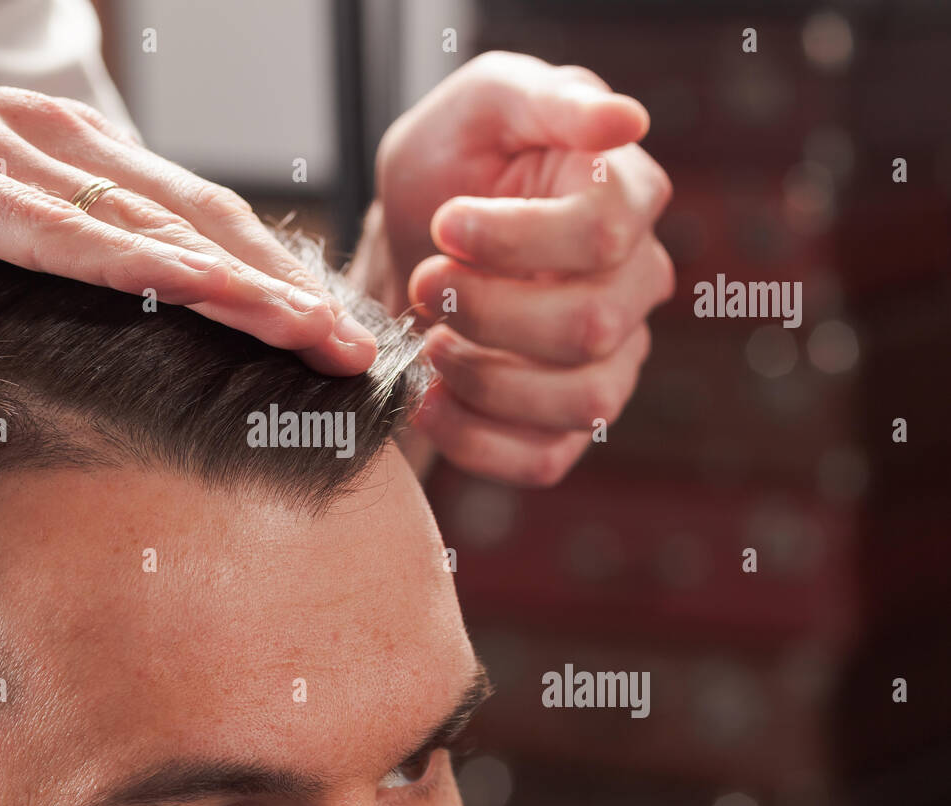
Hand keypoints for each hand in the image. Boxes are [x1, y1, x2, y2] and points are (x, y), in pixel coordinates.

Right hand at [0, 47, 376, 373]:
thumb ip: (37, 254)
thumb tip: (101, 317)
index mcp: (68, 157)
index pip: (195, 221)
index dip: (270, 276)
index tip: (327, 336)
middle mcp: (56, 144)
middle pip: (201, 220)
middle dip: (287, 287)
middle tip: (357, 349)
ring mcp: (4, 155)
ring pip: (150, 223)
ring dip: (241, 280)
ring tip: (313, 333)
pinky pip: (57, 230)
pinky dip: (135, 263)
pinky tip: (196, 291)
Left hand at [357, 51, 674, 484]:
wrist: (414, 234)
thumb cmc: (457, 161)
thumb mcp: (487, 104)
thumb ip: (552, 101)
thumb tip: (627, 120)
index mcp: (627, 197)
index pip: (603, 233)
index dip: (514, 239)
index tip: (443, 225)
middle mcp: (635, 283)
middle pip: (589, 327)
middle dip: (485, 313)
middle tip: (423, 285)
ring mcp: (611, 358)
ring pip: (580, 402)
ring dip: (485, 382)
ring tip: (429, 345)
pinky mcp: (568, 419)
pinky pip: (545, 459)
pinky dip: (476, 442)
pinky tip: (428, 402)